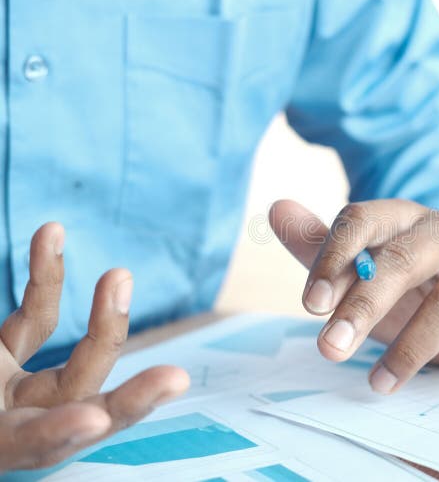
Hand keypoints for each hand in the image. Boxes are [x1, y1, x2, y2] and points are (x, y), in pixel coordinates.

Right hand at [0, 223, 188, 471]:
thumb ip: (12, 368)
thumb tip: (68, 388)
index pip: (31, 447)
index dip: (57, 435)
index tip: (94, 421)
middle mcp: (6, 423)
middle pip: (77, 413)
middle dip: (129, 397)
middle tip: (177, 377)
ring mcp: (9, 393)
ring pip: (75, 363)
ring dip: (101, 320)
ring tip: (120, 274)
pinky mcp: (3, 361)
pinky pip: (35, 323)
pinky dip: (46, 282)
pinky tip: (50, 235)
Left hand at [269, 199, 438, 393]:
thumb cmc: (409, 291)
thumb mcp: (361, 273)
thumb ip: (320, 247)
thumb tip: (277, 209)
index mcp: (409, 218)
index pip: (365, 219)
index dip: (336, 258)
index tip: (310, 306)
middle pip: (405, 258)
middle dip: (364, 306)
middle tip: (330, 348)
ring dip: (414, 344)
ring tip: (379, 381)